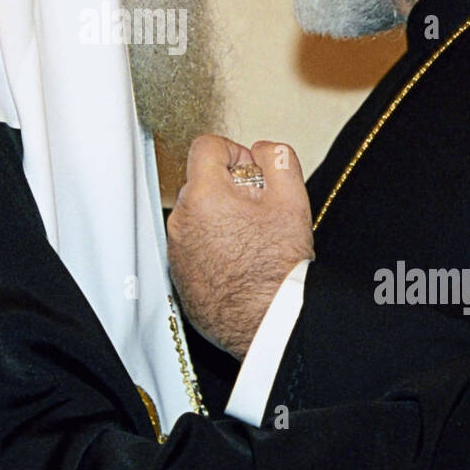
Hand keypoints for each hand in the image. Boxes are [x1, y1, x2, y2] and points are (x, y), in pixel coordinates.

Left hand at [167, 135, 313, 359]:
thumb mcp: (292, 200)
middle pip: (202, 182)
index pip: (207, 146)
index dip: (235, 152)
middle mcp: (181, 219)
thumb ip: (277, 159)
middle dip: (230, 188)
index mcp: (204, 195)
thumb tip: (261, 150)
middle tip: (259, 213)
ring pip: (198, 214)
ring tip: (252, 242)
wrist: (266, 323)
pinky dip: (212, 245)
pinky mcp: (178, 273)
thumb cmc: (278, 268)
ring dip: (221, 218)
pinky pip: (193, 244)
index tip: (252, 173)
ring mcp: (176, 249)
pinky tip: (239, 263)